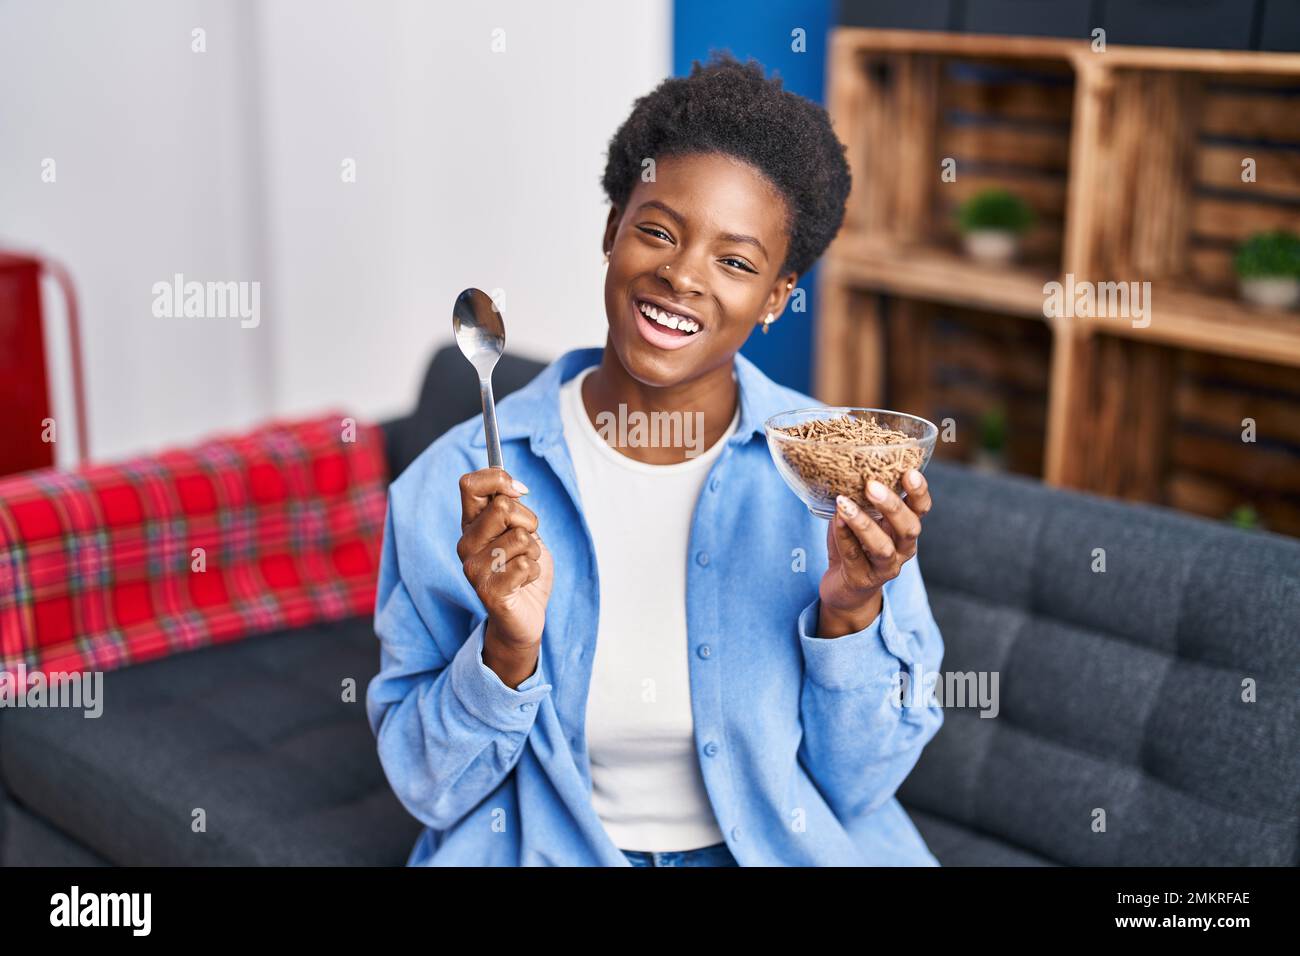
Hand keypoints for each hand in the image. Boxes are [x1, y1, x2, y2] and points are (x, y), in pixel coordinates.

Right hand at [456, 468, 553, 683]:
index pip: (470, 484)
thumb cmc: (523, 569)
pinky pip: (524, 565)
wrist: (526, 615)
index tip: (519, 491)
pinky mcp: (487, 591)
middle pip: (504, 506)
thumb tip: (514, 486)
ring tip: (523, 566)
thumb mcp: (521, 529)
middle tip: (526, 543)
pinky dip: (533, 572)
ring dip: (533, 553)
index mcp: (471, 523)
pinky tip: (523, 584)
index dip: (499, 479)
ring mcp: (473, 568)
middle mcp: (466, 543)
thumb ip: (512, 507)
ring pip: (521, 537)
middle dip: (529, 522)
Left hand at [817, 469, 931, 636]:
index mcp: (905, 529)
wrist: (844, 588)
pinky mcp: (862, 579)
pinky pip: (854, 556)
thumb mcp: (863, 517)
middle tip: (872, 485)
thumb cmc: (854, 544)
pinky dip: (844, 536)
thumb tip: (847, 467)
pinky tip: (836, 519)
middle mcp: (902, 549)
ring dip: (864, 524)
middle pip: (908, 528)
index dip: (919, 492)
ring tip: (844, 503)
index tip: (910, 472)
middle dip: (892, 506)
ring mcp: (885, 567)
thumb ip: (861, 497)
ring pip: (882, 547)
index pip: (921, 509)